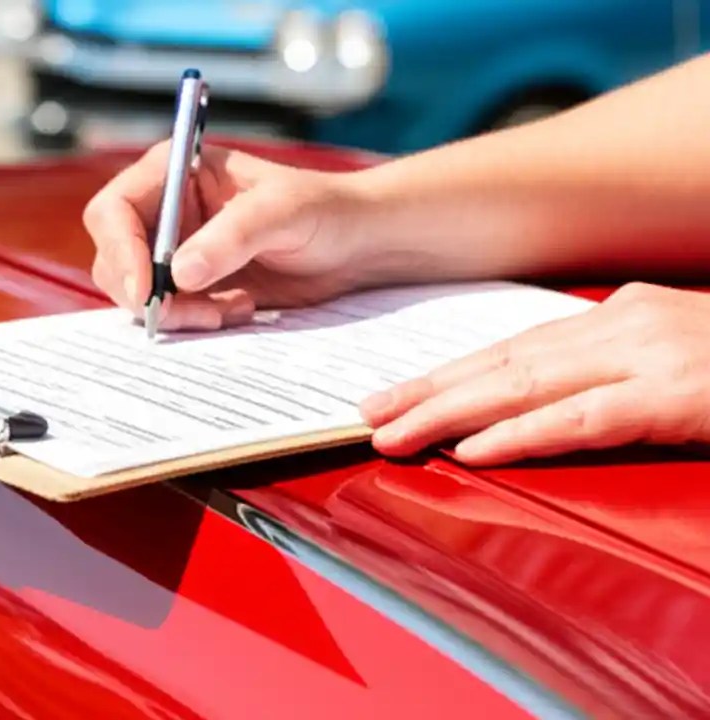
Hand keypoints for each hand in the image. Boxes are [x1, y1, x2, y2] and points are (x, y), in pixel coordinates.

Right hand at [82, 142, 370, 329]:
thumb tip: (179, 274)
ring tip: (230, 309)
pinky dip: (198, 322)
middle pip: (115, 258)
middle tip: (194, 313)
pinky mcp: (192, 287)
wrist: (356, 245)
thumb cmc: (323, 209)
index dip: (120, 250)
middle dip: (145, 292)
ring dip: (177, 313)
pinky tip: (241, 308)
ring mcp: (174, 252)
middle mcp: (165, 211)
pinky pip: (171, 314)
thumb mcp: (281, 213)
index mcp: (173, 173)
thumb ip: (231, 237)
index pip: (113, 210)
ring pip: (138, 293)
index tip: (146, 288)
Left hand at [360, 282, 709, 464]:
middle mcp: (621, 326)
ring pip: (524, 384)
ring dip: (449, 411)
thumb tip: (530, 403)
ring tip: (394, 433)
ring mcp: (648, 356)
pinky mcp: (676, 394)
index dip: (444, 373)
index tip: (391, 394)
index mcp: (615, 317)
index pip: (508, 347)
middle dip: (427, 391)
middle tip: (365, 416)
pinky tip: (474, 449)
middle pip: (500, 362)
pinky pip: (582, 418)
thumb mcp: (664, 356)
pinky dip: (522, 433)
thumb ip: (603, 371)